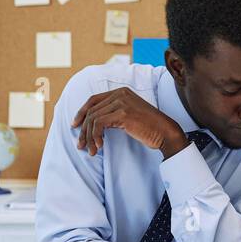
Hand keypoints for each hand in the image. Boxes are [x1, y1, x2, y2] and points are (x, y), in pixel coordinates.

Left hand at [71, 87, 187, 156]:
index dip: (81, 113)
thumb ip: (113, 112)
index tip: (75, 126)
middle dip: (83, 130)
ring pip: (93, 118)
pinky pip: (99, 124)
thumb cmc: (148, 128)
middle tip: (80, 145)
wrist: (165, 132)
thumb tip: (92, 123)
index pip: (93, 100)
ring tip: (91, 150)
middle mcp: (120, 93)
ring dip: (89, 137)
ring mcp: (122, 102)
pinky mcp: (123, 113)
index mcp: (121, 91)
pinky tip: (100, 146)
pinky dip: (96, 136)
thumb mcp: (129, 115)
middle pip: (91, 110)